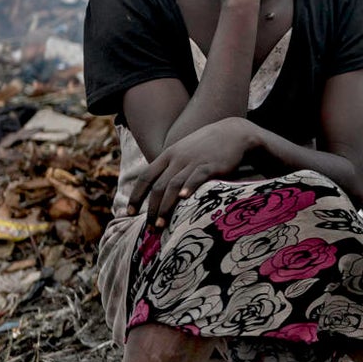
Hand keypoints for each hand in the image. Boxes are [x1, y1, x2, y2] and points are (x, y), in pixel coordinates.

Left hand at [128, 118, 254, 226]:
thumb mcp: (184, 152)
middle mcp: (177, 159)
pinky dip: (189, 187)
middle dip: (152, 209)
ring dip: (165, 207)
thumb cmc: (207, 147)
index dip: (136, 196)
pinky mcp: (211, 166)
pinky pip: (197, 177)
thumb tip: (159, 189)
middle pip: (158, 186)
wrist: (233, 133)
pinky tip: (184, 198)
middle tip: (150, 228)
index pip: (145, 177)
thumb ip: (171, 168)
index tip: (129, 213)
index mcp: (168, 156)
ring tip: (161, 224)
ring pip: (173, 186)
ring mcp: (194, 162)